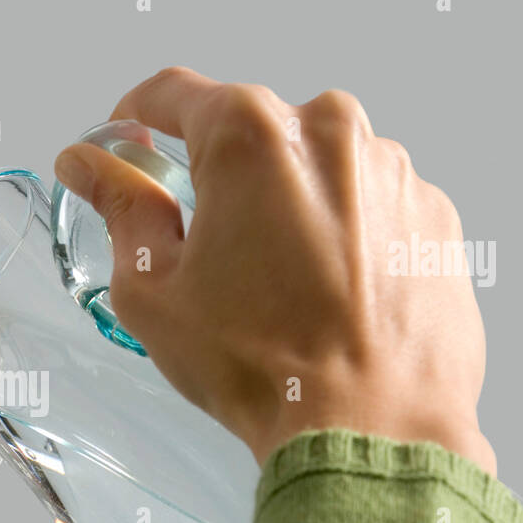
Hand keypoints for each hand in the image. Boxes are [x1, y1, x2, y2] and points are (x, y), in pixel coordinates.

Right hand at [53, 67, 495, 474]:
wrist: (372, 427)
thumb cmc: (263, 365)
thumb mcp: (153, 289)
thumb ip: (120, 207)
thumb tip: (91, 165)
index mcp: (251, 136)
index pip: (173, 94)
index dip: (135, 116)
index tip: (126, 140)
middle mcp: (330, 132)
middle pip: (250, 133)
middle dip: (218, 178)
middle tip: (204, 250)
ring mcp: (392, 171)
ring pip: (312, 170)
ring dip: (284, 208)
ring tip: (276, 290)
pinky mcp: (431, 214)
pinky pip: (365, 206)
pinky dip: (339, 237)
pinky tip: (326, 297)